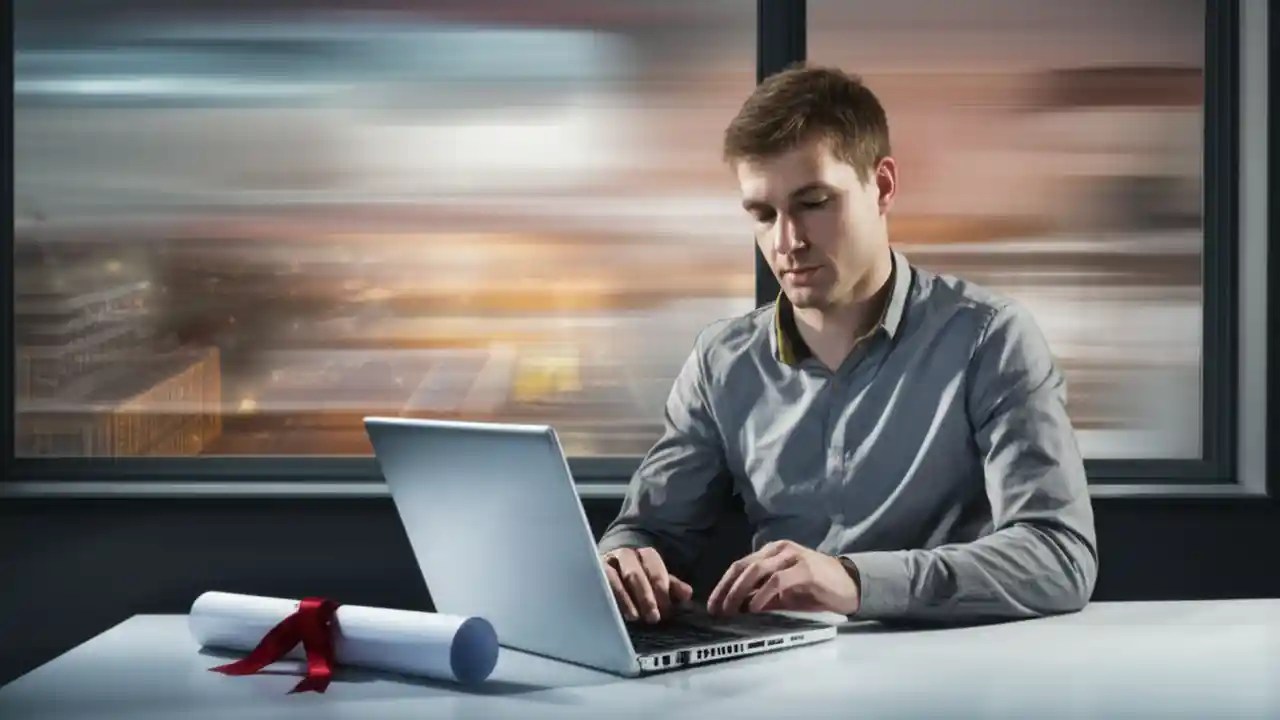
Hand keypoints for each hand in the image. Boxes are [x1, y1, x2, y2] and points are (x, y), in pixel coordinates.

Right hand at [601, 547, 694, 623]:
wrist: (604, 572)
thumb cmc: (635, 580)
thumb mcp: (654, 582)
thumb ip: (670, 587)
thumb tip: (687, 594)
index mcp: (642, 554)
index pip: (653, 565)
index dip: (661, 586)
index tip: (667, 608)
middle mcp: (623, 555)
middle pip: (635, 573)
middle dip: (646, 596)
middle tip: (654, 617)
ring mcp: (605, 564)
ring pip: (616, 578)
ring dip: (626, 599)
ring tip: (636, 617)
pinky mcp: (593, 575)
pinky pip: (600, 585)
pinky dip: (610, 598)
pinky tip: (616, 613)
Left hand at [706, 540, 859, 615]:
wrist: (850, 586)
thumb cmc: (816, 590)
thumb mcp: (784, 594)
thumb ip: (762, 597)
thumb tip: (737, 608)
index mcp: (771, 552)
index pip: (740, 566)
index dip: (723, 585)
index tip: (713, 605)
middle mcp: (779, 549)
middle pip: (743, 566)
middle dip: (726, 589)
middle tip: (717, 609)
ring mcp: (792, 556)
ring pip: (756, 570)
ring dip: (739, 592)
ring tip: (731, 610)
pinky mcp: (805, 569)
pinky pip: (777, 581)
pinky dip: (763, 595)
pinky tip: (754, 608)